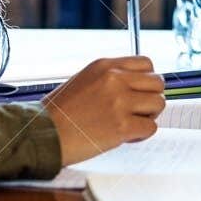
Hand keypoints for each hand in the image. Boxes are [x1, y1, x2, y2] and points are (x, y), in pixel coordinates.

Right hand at [42, 56, 164, 163]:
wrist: (41, 135)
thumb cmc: (58, 113)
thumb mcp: (83, 81)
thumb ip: (110, 79)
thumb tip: (137, 87)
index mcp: (105, 66)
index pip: (146, 63)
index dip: (147, 80)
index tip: (138, 93)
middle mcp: (115, 79)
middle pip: (158, 83)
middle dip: (151, 98)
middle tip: (136, 112)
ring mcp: (120, 102)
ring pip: (159, 104)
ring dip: (148, 117)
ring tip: (130, 124)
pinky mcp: (122, 126)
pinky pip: (151, 127)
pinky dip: (142, 135)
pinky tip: (126, 137)